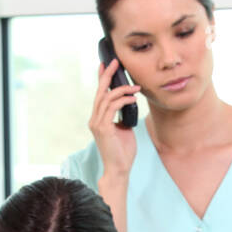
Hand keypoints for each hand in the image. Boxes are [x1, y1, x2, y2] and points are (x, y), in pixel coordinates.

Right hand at [89, 59, 139, 183]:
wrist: (119, 169)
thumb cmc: (122, 152)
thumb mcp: (123, 130)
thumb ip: (121, 116)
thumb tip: (128, 104)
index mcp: (98, 119)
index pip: (99, 95)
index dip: (102, 79)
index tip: (106, 65)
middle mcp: (95, 119)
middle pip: (100, 92)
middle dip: (107, 75)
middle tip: (116, 62)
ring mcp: (97, 124)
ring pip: (107, 98)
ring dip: (122, 90)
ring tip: (136, 87)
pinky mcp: (103, 128)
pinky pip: (112, 107)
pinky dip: (123, 100)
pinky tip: (133, 98)